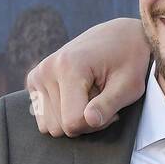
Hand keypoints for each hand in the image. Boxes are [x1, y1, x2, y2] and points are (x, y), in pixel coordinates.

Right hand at [25, 18, 148, 135]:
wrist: (121, 35)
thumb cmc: (130, 60)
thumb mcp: (130, 85)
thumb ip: (108, 105)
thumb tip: (89, 121)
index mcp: (68, 67)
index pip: (73, 123)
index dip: (96, 123)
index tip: (112, 105)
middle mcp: (47, 70)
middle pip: (60, 127)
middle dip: (84, 122)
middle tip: (102, 99)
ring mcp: (37, 75)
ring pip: (50, 126)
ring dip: (73, 118)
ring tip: (91, 96)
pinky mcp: (34, 80)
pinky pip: (44, 118)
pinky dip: (62, 112)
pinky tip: (78, 95)